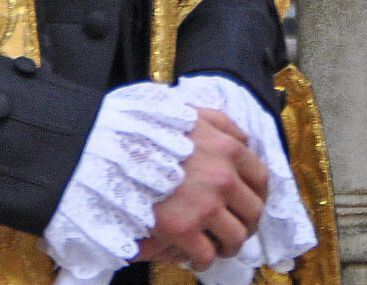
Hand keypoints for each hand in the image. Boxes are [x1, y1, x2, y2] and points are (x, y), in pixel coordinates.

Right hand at [135, 107, 268, 271]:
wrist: (109, 147)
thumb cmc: (146, 127)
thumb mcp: (187, 111)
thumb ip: (220, 122)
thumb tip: (244, 139)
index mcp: (226, 148)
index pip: (261, 178)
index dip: (257, 193)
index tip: (247, 201)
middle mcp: (223, 178)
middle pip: (254, 212)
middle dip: (244, 221)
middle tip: (229, 224)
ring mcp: (205, 206)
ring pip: (236, 238)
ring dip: (226, 243)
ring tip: (213, 242)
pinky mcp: (183, 229)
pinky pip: (207, 256)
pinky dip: (201, 259)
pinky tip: (191, 253)